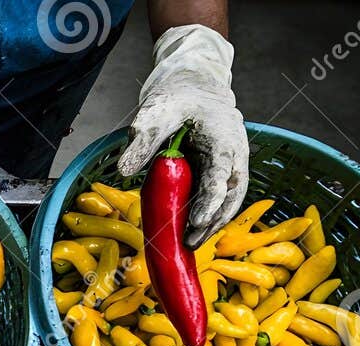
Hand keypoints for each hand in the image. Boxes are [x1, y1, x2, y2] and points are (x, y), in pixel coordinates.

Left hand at [117, 25, 248, 245]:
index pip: (220, 175)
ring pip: (231, 200)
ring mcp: (233, 163)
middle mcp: (235, 153)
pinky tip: (193, 231)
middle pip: (231, 194)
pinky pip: (222, 198)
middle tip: (189, 243)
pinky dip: (211, 216)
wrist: (194, 86)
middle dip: (212, 221)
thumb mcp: (154, 113)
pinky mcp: (224, 171)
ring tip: (190, 245)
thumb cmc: (175, 98)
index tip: (196, 222)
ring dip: (214, 224)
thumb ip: (142, 141)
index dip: (210, 202)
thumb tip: (124, 171)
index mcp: (223, 138)